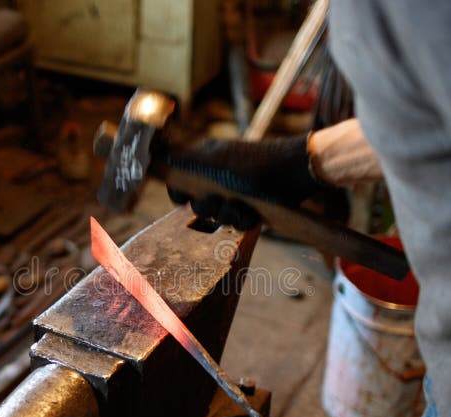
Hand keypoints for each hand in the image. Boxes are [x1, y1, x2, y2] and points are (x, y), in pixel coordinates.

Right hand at [166, 133, 325, 228]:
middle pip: (198, 205)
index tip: (184, 199)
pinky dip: (245, 220)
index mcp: (206, 162)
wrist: (295, 173)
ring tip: (243, 205)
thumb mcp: (214, 161)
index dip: (179, 193)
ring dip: (229, 214)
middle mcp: (218, 178)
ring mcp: (236, 194)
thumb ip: (184, 161)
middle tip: (222, 199)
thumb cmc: (254, 163)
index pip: (180, 182)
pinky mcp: (251, 208)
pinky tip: (254, 213)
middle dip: (210, 207)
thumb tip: (155, 158)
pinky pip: (238, 224)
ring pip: (219, 217)